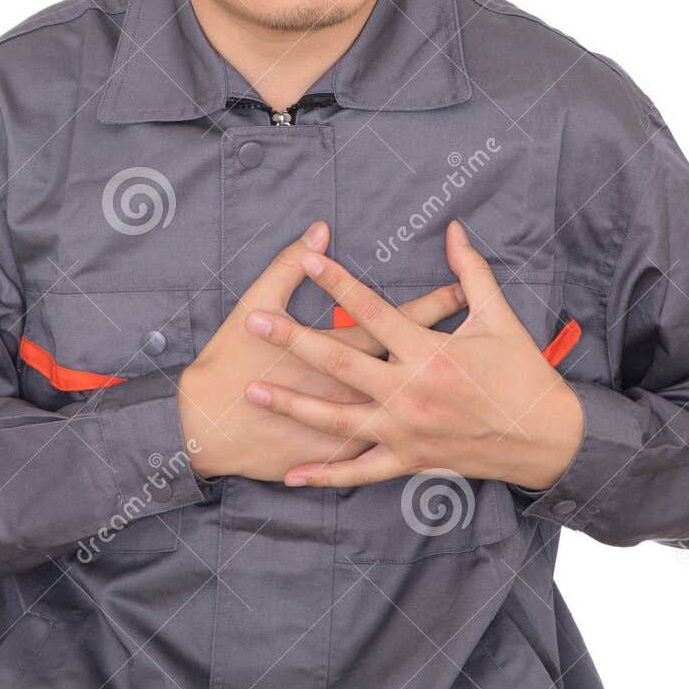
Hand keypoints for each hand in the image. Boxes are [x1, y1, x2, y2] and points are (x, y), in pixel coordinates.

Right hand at [176, 221, 469, 481]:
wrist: (207, 425)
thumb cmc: (229, 360)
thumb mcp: (256, 303)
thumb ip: (287, 266)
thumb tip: (317, 232)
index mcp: (346, 351)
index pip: (398, 319)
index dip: (432, 302)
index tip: (460, 288)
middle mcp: (361, 391)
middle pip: (416, 361)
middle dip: (448, 342)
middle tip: (481, 328)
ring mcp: (356, 428)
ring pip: (411, 409)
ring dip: (440, 393)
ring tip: (470, 377)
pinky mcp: (343, 455)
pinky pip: (384, 456)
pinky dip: (407, 445)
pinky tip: (434, 437)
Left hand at [241, 218, 584, 488]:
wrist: (545, 438)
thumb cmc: (522, 373)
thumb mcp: (498, 317)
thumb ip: (471, 272)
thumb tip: (454, 229)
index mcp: (430, 353)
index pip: (373, 311)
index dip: (338, 283)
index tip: (308, 259)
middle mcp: (410, 392)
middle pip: (339, 363)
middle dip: (292, 340)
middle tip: (253, 323)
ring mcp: (405, 431)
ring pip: (337, 419)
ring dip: (292, 404)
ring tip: (254, 390)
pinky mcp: (408, 461)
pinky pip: (359, 471)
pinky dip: (325, 475)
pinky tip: (292, 475)